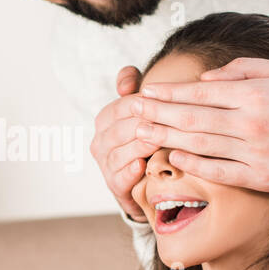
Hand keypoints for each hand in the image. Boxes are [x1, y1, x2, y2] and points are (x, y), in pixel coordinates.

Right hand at [90, 66, 159, 221]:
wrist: (147, 180)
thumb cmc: (146, 139)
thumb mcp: (141, 112)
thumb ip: (133, 89)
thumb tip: (125, 83)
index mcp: (105, 119)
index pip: (121, 107)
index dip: (144, 103)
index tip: (167, 100)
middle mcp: (100, 141)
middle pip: (119, 129)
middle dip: (143, 124)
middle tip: (168, 121)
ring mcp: (105, 164)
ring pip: (118, 153)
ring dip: (139, 147)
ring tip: (158, 141)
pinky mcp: (114, 185)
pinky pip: (120, 178)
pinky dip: (130, 172)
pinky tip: (142, 165)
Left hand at [135, 57, 268, 191]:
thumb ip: (241, 70)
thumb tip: (203, 78)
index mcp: (254, 94)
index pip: (200, 92)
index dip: (169, 93)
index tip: (147, 92)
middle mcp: (251, 124)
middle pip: (192, 118)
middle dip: (158, 114)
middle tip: (134, 112)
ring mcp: (254, 153)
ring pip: (200, 144)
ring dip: (167, 138)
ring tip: (143, 133)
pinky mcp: (261, 177)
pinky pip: (218, 171)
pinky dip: (194, 164)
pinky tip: (174, 157)